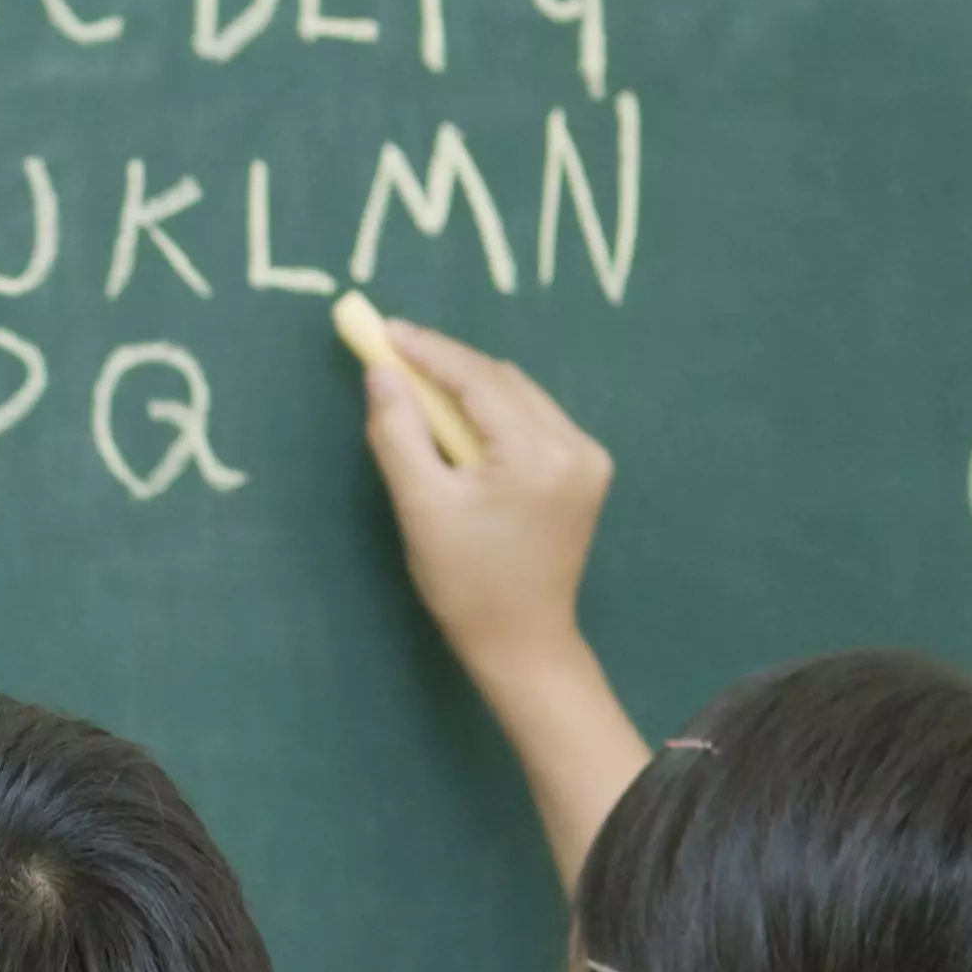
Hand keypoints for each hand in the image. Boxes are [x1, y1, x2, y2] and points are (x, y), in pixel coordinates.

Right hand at [359, 316, 616, 703]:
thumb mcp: (421, 507)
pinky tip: (463, 425)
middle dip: (446, 366)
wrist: (523, 642)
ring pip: (519, 396)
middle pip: (502, 380)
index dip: (428, 351)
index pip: (478, 380)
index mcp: (537, 457)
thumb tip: (382, 372)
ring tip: (421, 389)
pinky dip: (495, 413)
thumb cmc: (465, 584)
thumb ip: (398, 433)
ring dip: (471, 388)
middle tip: (393, 355)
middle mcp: (575, 447)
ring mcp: (589, 457)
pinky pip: (534, 420)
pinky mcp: (589, 470)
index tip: (384, 330)